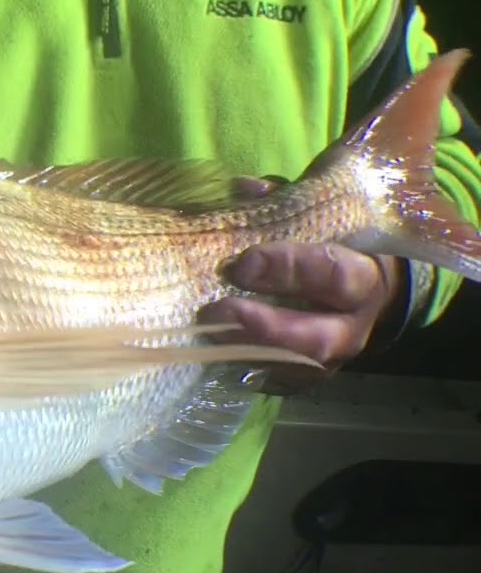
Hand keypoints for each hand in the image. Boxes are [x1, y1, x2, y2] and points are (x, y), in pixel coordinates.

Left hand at [201, 177, 404, 394]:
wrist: (367, 294)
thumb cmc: (336, 246)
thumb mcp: (322, 220)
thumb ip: (284, 203)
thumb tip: (242, 188)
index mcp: (361, 277)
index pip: (330, 274)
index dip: (286, 269)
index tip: (240, 263)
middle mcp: (352, 326)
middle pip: (313, 338)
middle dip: (261, 326)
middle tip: (214, 312)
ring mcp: (332, 361)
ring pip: (291, 367)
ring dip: (244, 352)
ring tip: (205, 336)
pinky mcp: (307, 380)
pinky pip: (277, 384)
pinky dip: (243, 371)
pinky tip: (213, 358)